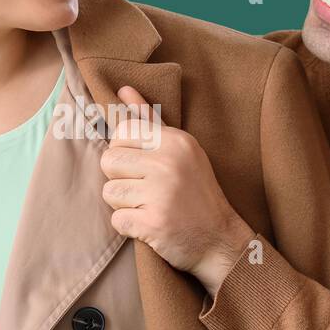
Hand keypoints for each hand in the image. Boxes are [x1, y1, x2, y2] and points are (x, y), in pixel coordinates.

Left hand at [100, 86, 254, 295]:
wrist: (221, 240)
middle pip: (109, 160)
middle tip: (145, 190)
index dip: (125, 151)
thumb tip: (123, 89)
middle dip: (121, 178)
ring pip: (109, 192)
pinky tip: (151, 225)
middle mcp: (169, 163)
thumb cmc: (196, 192)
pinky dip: (129, 227)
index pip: (123, 131)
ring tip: (150, 207)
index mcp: (176, 141)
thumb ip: (150, 120)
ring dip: (124, 204)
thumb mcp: (181, 150)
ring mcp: (162, 194)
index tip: (143, 166)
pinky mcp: (154, 224)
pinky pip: (117, 220)